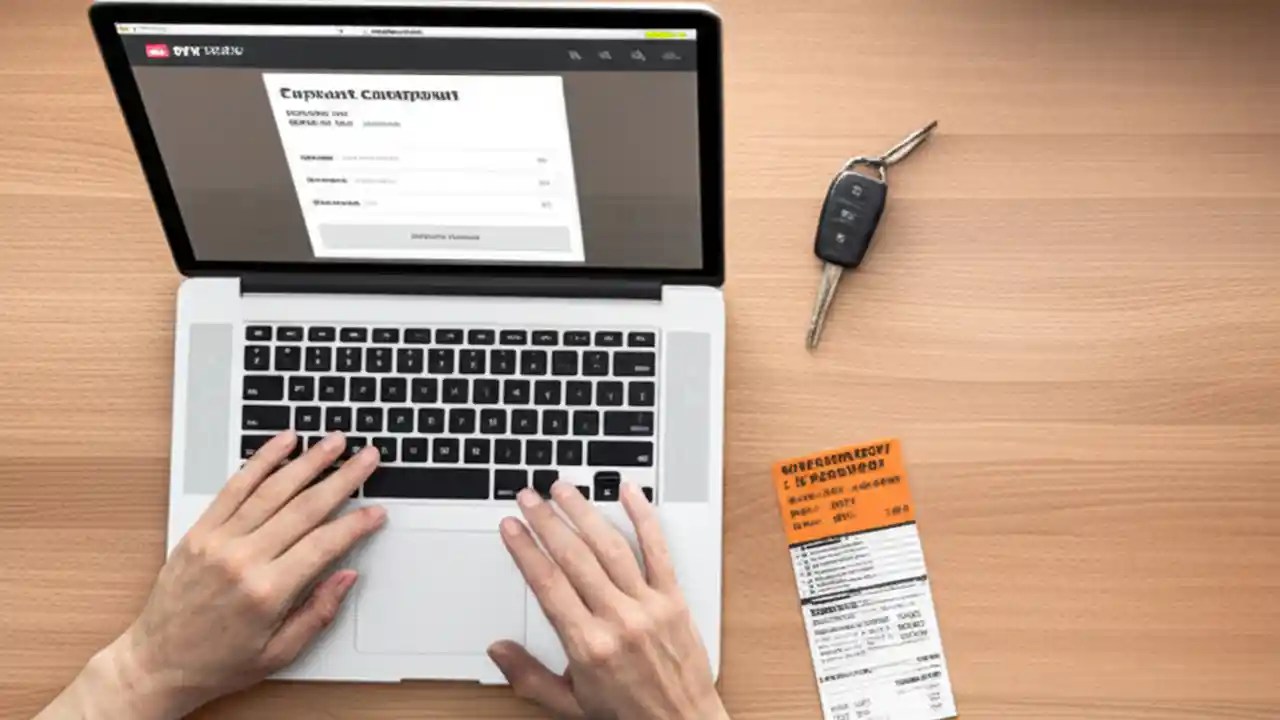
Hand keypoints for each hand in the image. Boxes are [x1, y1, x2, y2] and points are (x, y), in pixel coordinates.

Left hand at [37, 431, 385, 719]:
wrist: (155, 664)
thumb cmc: (217, 663)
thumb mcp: (278, 653)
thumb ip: (318, 613)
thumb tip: (347, 576)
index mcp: (267, 592)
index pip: (325, 544)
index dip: (356, 524)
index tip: (376, 511)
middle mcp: (243, 559)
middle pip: (305, 507)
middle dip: (343, 479)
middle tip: (367, 458)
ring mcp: (218, 541)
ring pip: (273, 489)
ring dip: (309, 461)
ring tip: (334, 442)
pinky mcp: (200, 531)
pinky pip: (234, 487)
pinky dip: (261, 461)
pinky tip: (283, 443)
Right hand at [488, 481, 726, 719]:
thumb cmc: (628, 715)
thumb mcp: (569, 705)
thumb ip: (529, 677)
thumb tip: (498, 649)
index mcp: (588, 645)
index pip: (548, 584)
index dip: (525, 550)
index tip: (511, 527)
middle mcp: (618, 620)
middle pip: (574, 557)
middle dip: (547, 521)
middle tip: (529, 497)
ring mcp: (648, 606)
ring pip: (611, 547)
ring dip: (584, 512)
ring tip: (564, 489)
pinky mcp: (674, 599)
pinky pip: (658, 551)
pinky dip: (644, 518)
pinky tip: (629, 493)